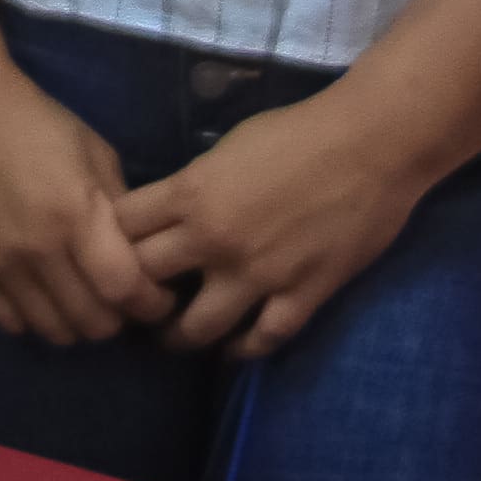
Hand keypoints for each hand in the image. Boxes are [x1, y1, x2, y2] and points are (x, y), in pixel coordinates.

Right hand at [0, 55, 169, 345]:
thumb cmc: (35, 121)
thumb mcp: (94, 153)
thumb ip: (120, 208)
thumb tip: (141, 254)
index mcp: (74, 213)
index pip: (124, 288)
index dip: (151, 303)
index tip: (159, 296)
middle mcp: (36, 248)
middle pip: (92, 321)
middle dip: (119, 316)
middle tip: (121, 295)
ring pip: (54, 330)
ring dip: (78, 322)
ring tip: (83, 297)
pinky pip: (10, 321)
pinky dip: (35, 317)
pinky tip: (43, 294)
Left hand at [112, 87, 437, 357]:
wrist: (371, 145)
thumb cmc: (299, 131)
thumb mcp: (227, 148)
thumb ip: (195, 185)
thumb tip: (173, 211)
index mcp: (191, 194)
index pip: (121, 229)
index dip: (110, 240)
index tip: (111, 250)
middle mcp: (214, 241)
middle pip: (145, 281)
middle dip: (133, 292)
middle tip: (133, 301)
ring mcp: (258, 275)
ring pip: (196, 328)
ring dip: (178, 336)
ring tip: (174, 336)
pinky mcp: (301, 296)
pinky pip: (261, 338)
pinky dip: (242, 349)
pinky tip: (231, 349)